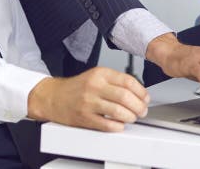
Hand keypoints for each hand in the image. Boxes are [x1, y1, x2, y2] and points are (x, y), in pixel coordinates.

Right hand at [27, 67, 148, 131]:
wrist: (53, 97)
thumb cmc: (77, 88)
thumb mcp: (95, 76)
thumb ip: (115, 81)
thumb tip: (138, 92)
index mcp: (100, 73)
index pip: (128, 81)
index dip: (141, 92)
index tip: (146, 98)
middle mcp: (94, 86)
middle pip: (125, 96)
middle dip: (139, 106)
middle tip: (142, 111)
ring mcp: (88, 102)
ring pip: (118, 111)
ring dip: (130, 117)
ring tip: (132, 118)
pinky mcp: (84, 117)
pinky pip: (107, 124)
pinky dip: (118, 126)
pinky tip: (119, 125)